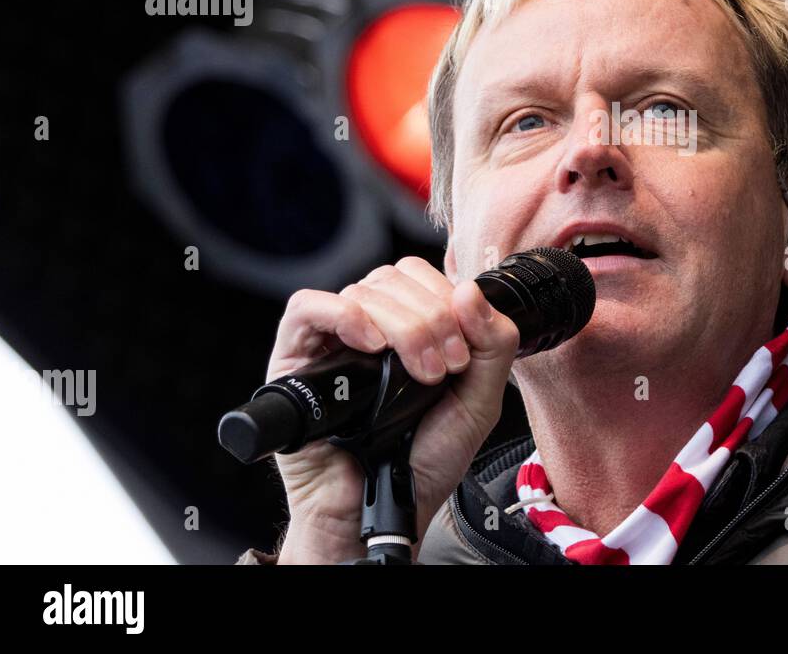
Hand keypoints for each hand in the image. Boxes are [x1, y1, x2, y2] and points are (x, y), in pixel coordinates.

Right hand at [268, 257, 518, 562]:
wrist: (386, 510)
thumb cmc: (424, 461)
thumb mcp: (479, 402)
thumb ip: (494, 345)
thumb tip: (471, 290)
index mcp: (406, 327)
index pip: (419, 277)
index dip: (447, 300)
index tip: (463, 353)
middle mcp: (367, 328)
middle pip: (392, 279)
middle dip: (430, 318)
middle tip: (443, 369)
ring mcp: (330, 342)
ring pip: (361, 292)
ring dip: (401, 326)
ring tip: (420, 376)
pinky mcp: (293, 361)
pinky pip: (306, 309)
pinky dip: (344, 315)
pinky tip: (371, 344)